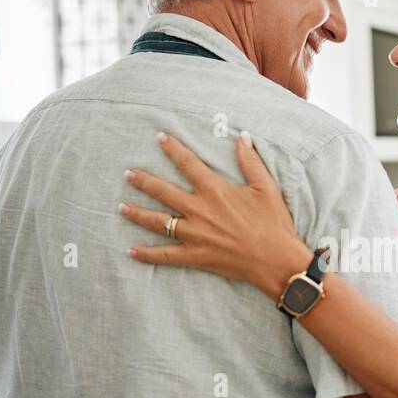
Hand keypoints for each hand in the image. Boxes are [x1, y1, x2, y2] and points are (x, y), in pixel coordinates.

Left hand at [121, 132, 312, 296]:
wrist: (276, 261)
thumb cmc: (274, 224)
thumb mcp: (266, 188)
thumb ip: (251, 162)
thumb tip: (243, 137)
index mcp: (216, 191)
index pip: (188, 164)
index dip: (173, 149)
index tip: (159, 138)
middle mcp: (200, 211)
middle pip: (164, 192)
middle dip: (143, 181)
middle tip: (127, 174)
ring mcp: (195, 235)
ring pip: (158, 222)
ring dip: (137, 214)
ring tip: (121, 207)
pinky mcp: (196, 256)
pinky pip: (166, 255)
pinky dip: (147, 254)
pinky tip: (130, 251)